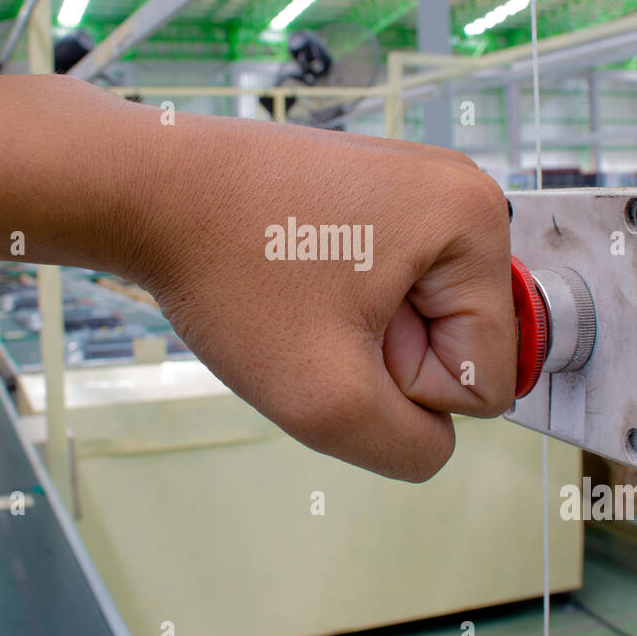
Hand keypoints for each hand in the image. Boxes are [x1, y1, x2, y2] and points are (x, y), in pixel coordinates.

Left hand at [121, 105, 515, 481]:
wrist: (150, 191)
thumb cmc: (230, 272)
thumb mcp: (328, 402)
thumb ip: (411, 449)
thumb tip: (433, 438)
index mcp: (477, 221)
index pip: (487, 377)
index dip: (404, 385)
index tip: (339, 335)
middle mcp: (462, 190)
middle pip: (459, 344)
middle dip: (385, 356)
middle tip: (313, 316)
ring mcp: (419, 185)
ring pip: (422, 321)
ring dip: (362, 334)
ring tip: (302, 295)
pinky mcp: (380, 191)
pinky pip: (393, 287)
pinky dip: (344, 302)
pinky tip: (295, 278)